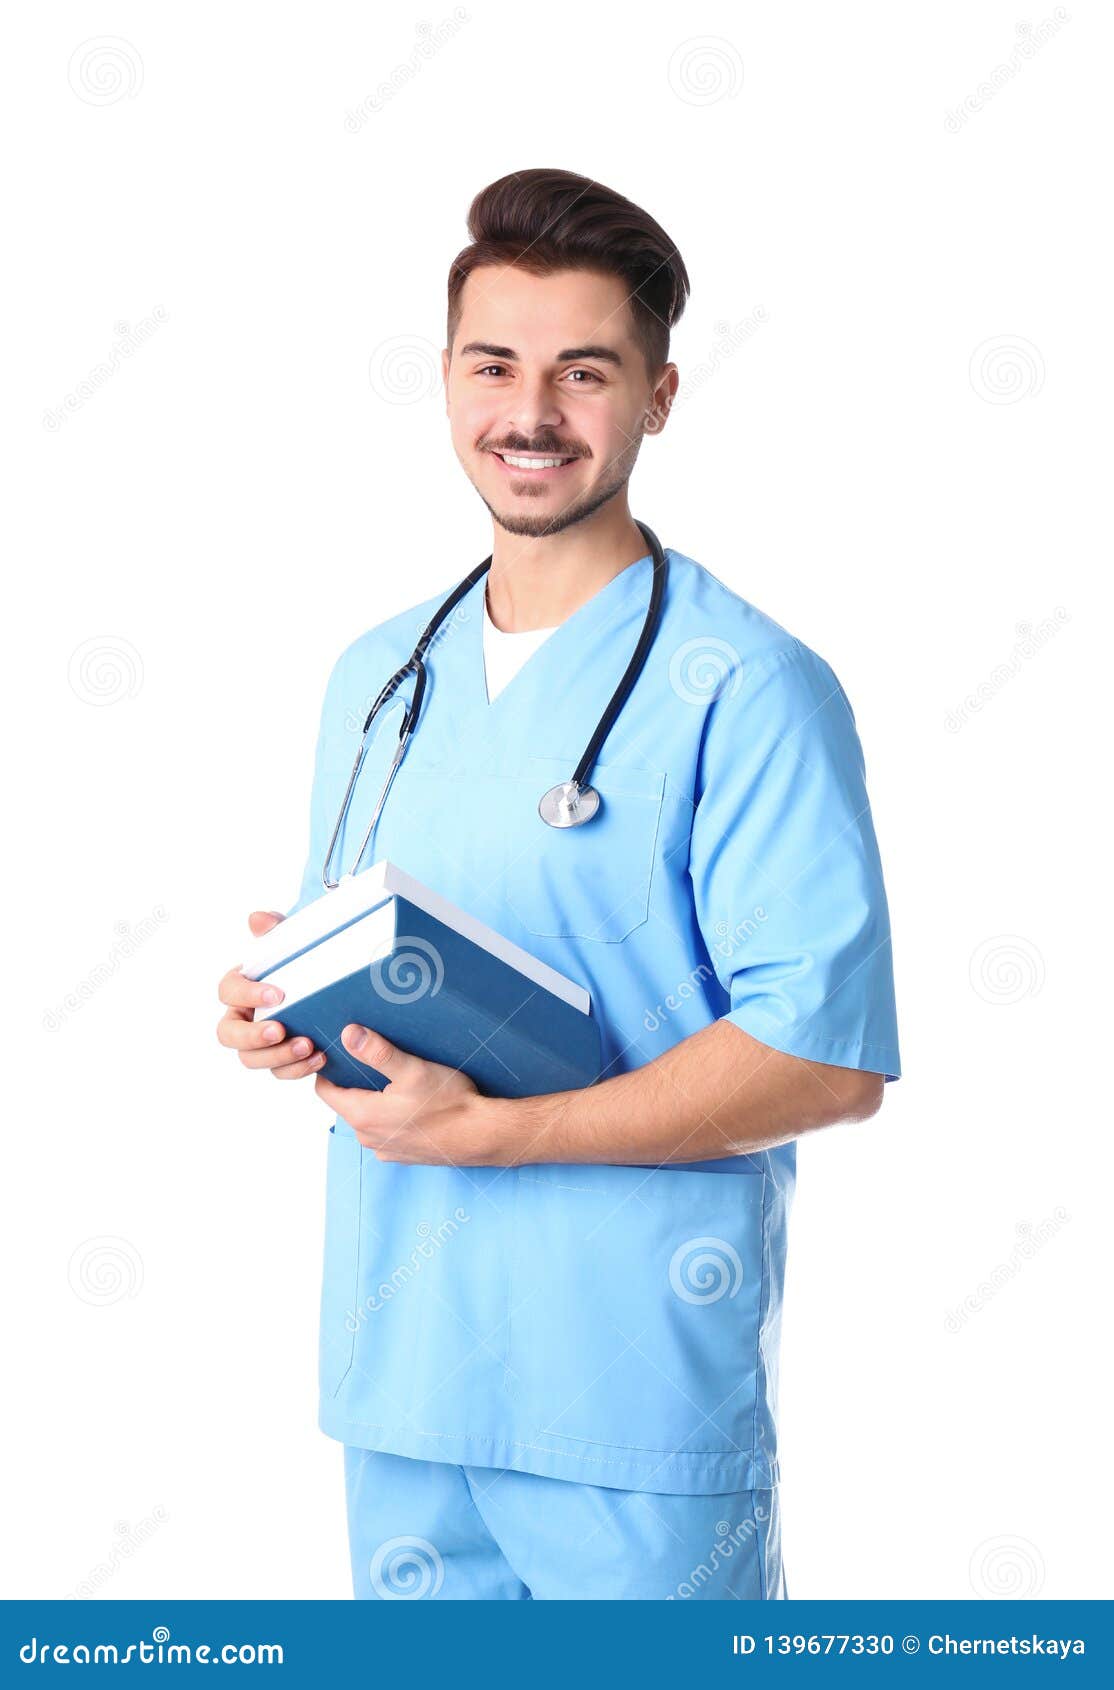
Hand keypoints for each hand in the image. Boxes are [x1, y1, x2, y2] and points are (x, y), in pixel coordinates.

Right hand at [215, 910, 325, 1079]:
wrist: (326, 987)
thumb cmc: (300, 963)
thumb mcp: (291, 944)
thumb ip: (274, 930)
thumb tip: (258, 919)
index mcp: (240, 988)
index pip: (227, 991)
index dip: (247, 994)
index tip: (278, 994)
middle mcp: (242, 1018)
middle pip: (228, 1035)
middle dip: (253, 1036)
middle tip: (280, 1029)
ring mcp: (258, 1043)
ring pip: (251, 1059)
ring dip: (278, 1056)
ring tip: (308, 1046)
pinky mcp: (279, 1060)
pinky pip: (279, 1072)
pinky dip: (298, 1069)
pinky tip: (321, 1058)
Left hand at [314, 1023, 496, 1163]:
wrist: (482, 1136)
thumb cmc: (450, 1103)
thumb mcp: (412, 1069)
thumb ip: (377, 1052)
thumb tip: (348, 1035)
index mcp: (364, 1116)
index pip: (325, 1090)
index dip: (330, 1069)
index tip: (340, 1052)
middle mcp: (368, 1137)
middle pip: (347, 1103)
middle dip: (356, 1081)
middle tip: (374, 1059)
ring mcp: (385, 1149)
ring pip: (367, 1117)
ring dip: (375, 1100)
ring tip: (397, 1080)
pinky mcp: (402, 1155)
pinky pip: (385, 1131)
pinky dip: (391, 1116)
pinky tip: (413, 1103)